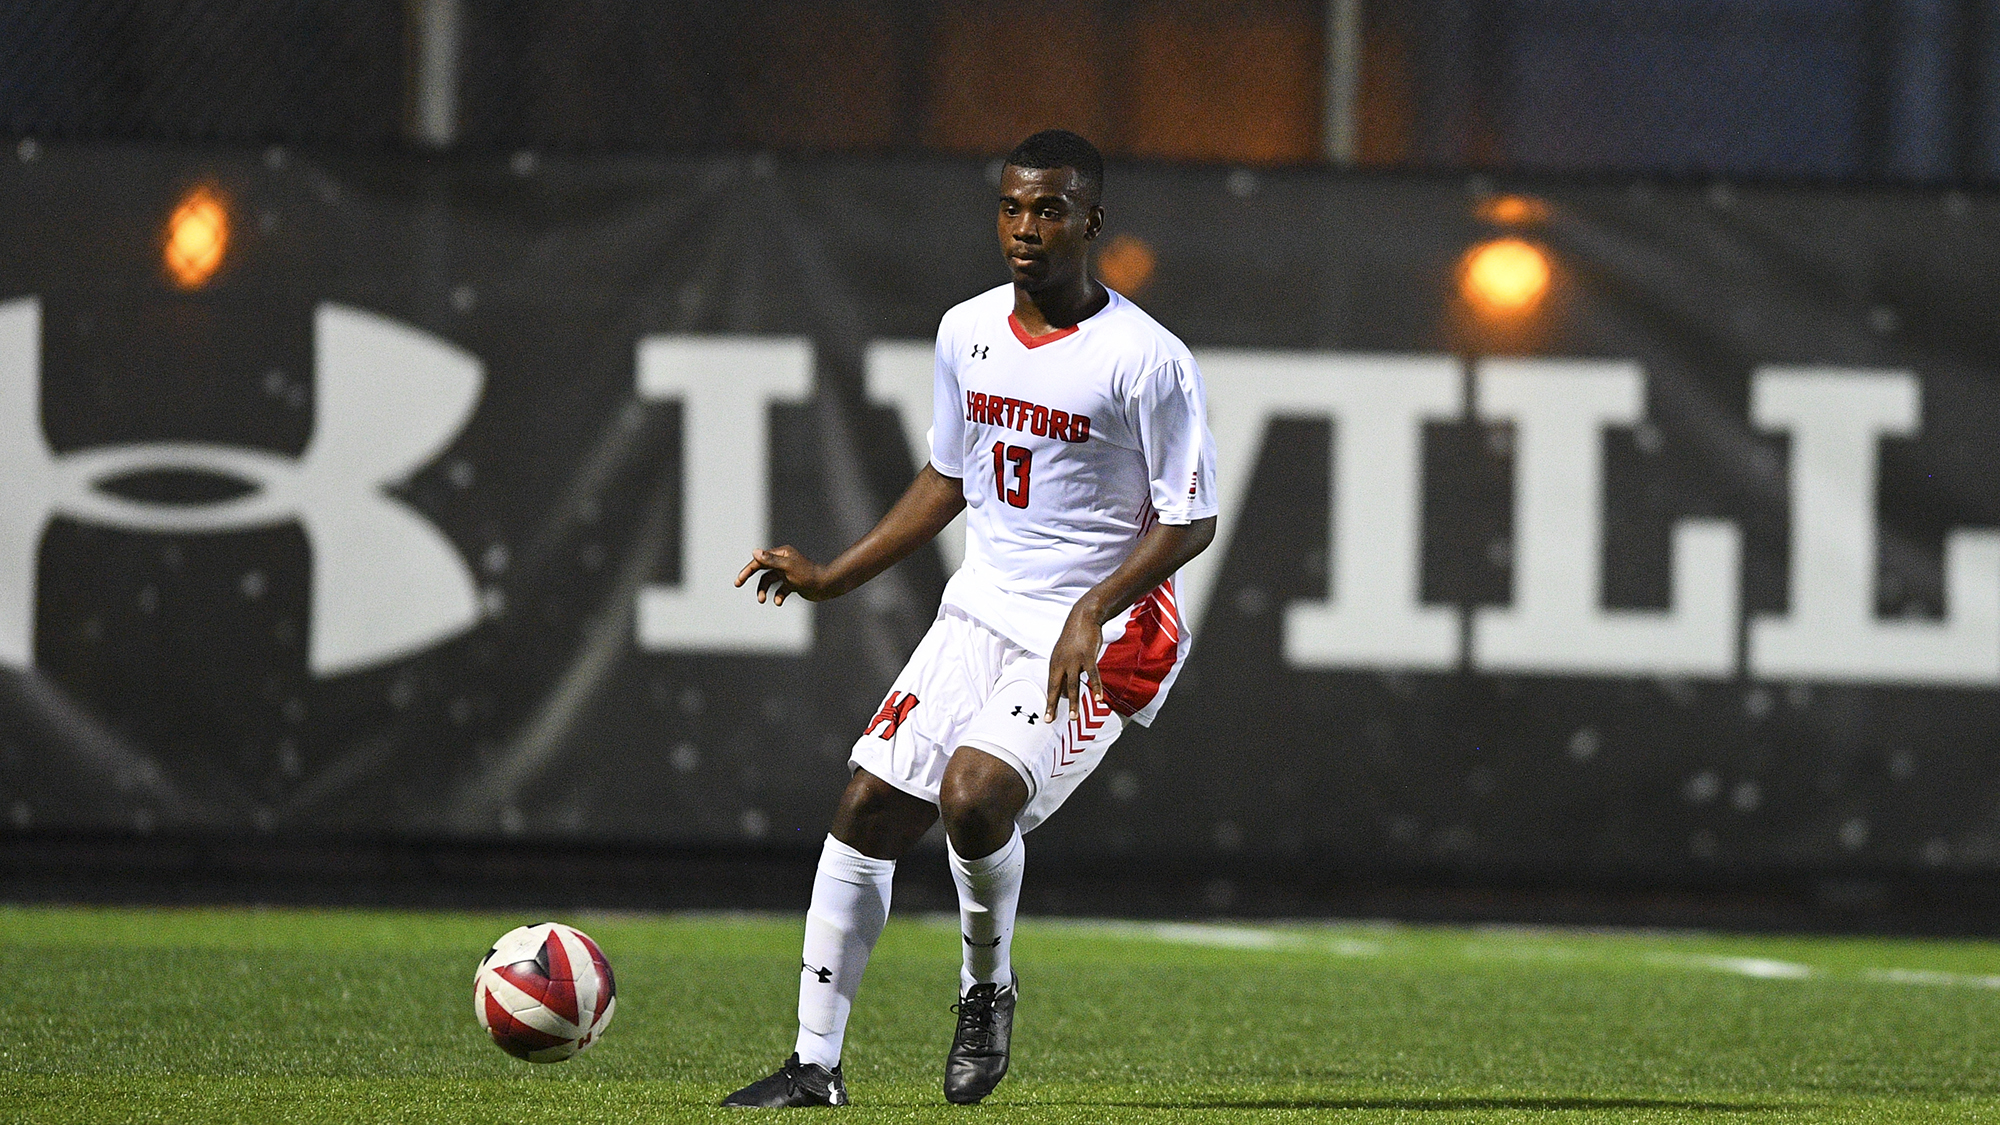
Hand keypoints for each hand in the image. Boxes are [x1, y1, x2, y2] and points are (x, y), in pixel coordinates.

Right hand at [734, 546, 833, 605]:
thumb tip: (755, 552)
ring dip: (764, 591)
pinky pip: (780, 590)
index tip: (738, 581)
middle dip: (750, 577)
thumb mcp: (787, 567)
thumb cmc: (807, 575)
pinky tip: (779, 602)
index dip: (747, 570)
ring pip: (769, 581)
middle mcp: (783, 562)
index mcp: (781, 554)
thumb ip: (770, 560)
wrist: (825, 586)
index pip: (760, 560)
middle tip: (738, 583)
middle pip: (762, 569)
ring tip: (762, 600)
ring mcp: (787, 573)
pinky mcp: (792, 584)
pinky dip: (777, 596)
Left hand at [1045, 603, 1108, 721]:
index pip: (1050, 686)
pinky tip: (1098, 699)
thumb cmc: (1075, 637)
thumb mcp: (1063, 653)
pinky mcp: (1087, 657)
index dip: (1049, 702)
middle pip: (1056, 688)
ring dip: (1074, 703)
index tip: (1047, 717)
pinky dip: (1096, 688)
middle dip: (1053, 706)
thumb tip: (1064, 689)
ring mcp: (1074, 660)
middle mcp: (1061, 663)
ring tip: (1074, 717)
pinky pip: (1092, 676)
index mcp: (1055, 663)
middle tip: (1051, 720)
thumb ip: (1064, 670)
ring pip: (1072, 686)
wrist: (1083, 617)